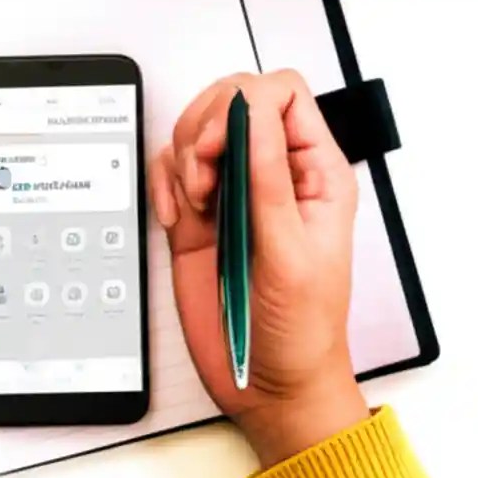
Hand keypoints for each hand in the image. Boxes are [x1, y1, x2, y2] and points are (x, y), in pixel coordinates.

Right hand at [150, 69, 367, 467]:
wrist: (269, 382)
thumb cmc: (302, 328)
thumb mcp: (291, 253)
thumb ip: (268, 181)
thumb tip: (253, 115)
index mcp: (314, 173)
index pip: (282, 95)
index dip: (244, 104)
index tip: (221, 146)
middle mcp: (272, 174)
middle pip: (231, 101)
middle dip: (205, 127)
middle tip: (203, 177)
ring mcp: (232, 192)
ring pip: (195, 131)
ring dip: (183, 160)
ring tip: (196, 202)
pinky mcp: (198, 215)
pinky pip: (170, 171)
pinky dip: (164, 186)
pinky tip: (178, 217)